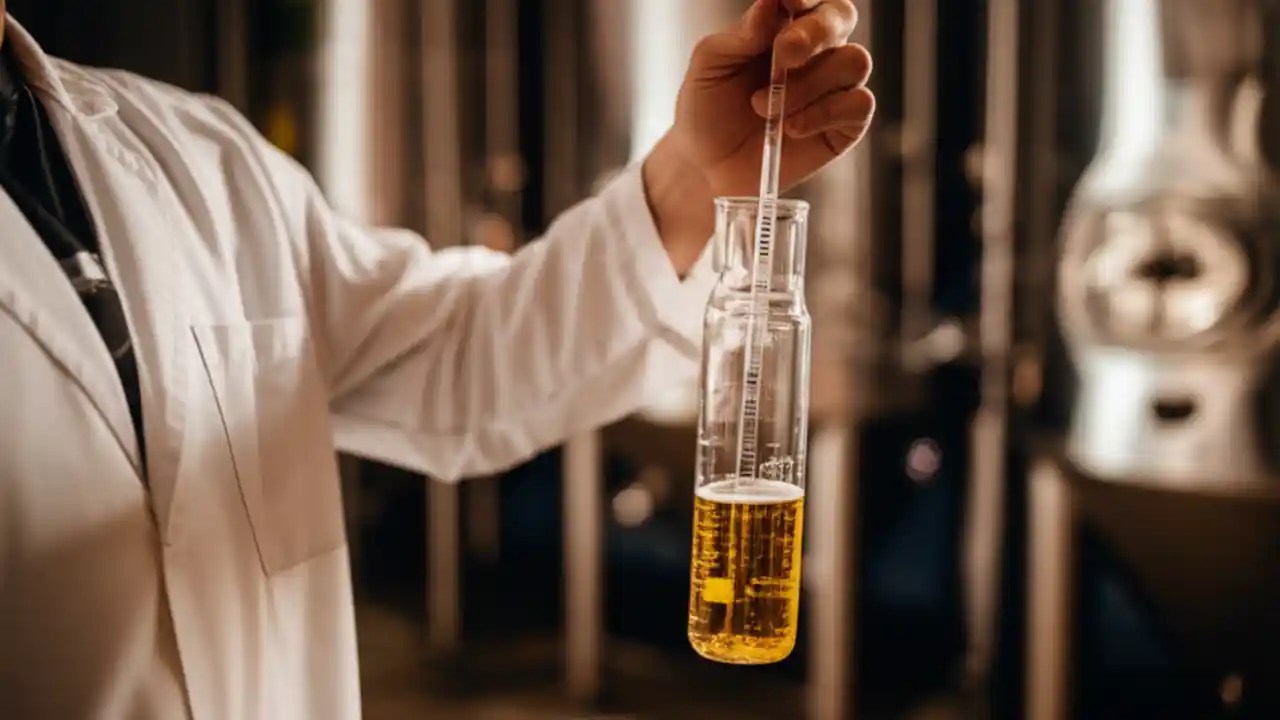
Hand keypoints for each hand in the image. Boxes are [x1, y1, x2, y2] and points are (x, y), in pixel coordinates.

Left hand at [644, 0, 873, 273]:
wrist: (707, 165)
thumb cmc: (708, 109)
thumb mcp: (710, 66)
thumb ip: (740, 35)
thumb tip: (771, 3)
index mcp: (785, 25)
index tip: (789, 2)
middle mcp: (817, 50)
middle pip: (843, 16)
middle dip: (814, 32)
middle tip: (781, 55)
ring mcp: (835, 86)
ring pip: (853, 62)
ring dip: (808, 84)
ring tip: (766, 108)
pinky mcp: (845, 124)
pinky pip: (858, 104)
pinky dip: (823, 114)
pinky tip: (791, 128)